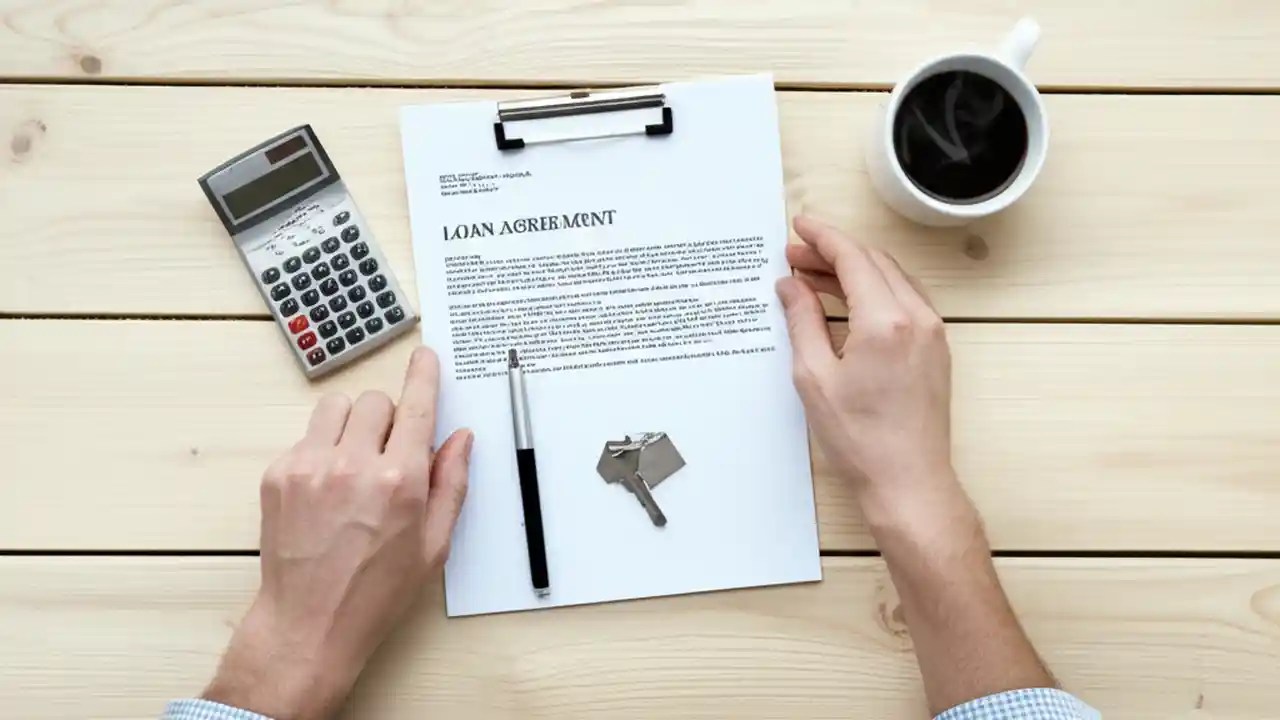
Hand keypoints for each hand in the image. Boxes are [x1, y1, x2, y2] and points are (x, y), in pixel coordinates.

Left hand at [202, 347, 472, 719]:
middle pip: (375, 401)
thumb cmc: (375, 593)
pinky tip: (327, 489)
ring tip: (354, 460)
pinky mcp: (278, 475)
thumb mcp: (434, 546)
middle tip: (390, 451)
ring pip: (335, 407)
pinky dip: (321, 449)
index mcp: (400, 480)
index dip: (424, 375)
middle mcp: (354, 465)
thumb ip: (452, 484)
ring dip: (352, 423)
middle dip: (388, 417)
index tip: (425, 356)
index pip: (416, 406)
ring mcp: (310, 467)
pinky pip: (306, 436)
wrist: (308, 624)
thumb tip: (461, 439)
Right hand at [776, 216, 962, 529]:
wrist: (908, 481)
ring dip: (854, 270)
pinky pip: (905, 300)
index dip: (822, 237)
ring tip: (814, 278)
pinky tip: (847, 302)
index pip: (852, 258)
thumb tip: (791, 286)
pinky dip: (874, 290)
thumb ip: (802, 321)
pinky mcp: (936, 348)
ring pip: (891, 278)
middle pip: (873, 263)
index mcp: (884, 321)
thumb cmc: (861, 439)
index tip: (799, 228)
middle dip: (833, 253)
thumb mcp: (814, 376)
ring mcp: (931, 332)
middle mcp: (916, 318)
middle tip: (796, 257)